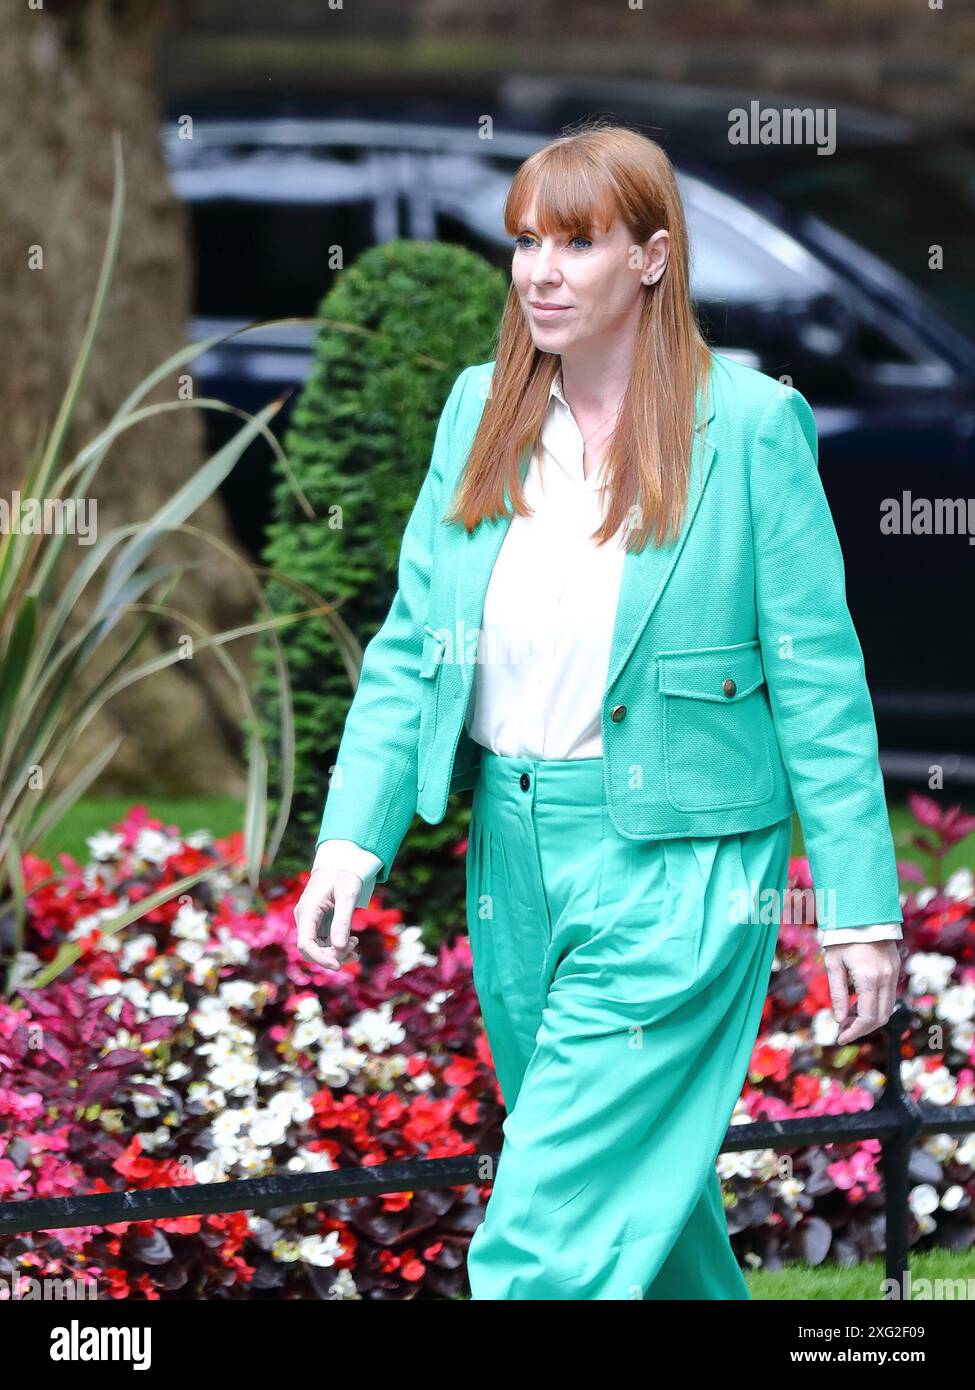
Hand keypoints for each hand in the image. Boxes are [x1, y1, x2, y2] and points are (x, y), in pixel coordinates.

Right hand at [294, 848, 362, 971]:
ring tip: (356, 946)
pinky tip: (352, 944)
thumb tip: (339, 947)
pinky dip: (337, 946)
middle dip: (332, 955)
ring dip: (336, 952)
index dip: (320, 958)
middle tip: (354, 948)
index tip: (338, 966)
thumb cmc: (344, 874)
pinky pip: (324, 941)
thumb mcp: (347, 896)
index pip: (305, 944)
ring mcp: (310, 922)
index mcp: (307, 911)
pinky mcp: (318, 923)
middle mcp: (304, 918)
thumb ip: (342, 921)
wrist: (341, 861)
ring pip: (318, 948)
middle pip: (311, 949)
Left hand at [822, 938, 900, 1044]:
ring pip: (888, 1007)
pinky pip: (890, 994)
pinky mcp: (895, 967)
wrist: (861, 912)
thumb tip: (840, 1020)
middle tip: (843, 1030)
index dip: (854, 1032)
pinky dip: (877, 1004)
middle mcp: (886, 978)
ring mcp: (894, 973)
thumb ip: (837, 994)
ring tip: (849, 1017)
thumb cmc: (841, 936)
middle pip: (881, 1017)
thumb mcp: (833, 964)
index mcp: (869, 978)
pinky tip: (859, 1003)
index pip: (868, 1018)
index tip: (840, 1038)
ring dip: (871, 1018)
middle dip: (862, 1029)